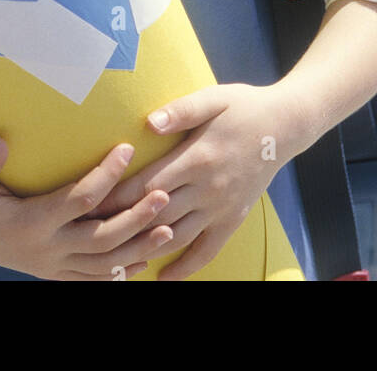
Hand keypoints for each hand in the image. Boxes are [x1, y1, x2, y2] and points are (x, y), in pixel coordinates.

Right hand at [0, 137, 173, 280]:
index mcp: (29, 222)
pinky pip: (92, 279)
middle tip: (164, 196)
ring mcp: (50, 265)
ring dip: (137, 249)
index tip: (127, 149)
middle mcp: (45, 249)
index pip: (79, 199)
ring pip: (103, 265)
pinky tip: (143, 263)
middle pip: (101, 239)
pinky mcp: (52, 272)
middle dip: (135, 219)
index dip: (105, 175)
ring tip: (170, 231)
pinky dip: (119, 273)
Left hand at [97, 83, 292, 281]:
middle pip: (156, 214)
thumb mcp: (214, 99)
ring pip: (177, 237)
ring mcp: (221, 207)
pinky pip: (207, 251)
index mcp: (198, 157)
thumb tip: (149, 123)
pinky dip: (185, 268)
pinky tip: (163, 276)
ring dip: (145, 248)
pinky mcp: (233, 219)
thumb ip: (181, 111)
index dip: (117, 197)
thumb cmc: (244, 107)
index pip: (148, 185)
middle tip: (91, 235)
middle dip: (122, 225)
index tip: (90, 205)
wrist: (285, 126)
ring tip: (116, 255)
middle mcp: (208, 188)